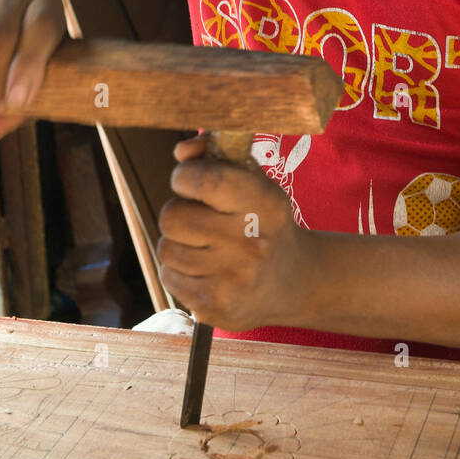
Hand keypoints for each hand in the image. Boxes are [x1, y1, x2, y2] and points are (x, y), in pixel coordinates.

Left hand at [157, 134, 308, 330]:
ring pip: (166, 248)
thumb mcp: (254, 181)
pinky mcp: (213, 307)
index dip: (184, 176)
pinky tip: (204, 270)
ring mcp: (233, 279)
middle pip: (173, 216)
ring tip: (205, 246)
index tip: (188, 180)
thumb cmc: (262, 222)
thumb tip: (182, 151)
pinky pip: (168, 276)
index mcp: (265, 204)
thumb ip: (216, 155)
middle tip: (200, 218)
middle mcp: (252, 243)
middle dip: (178, 212)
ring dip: (178, 243)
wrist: (292, 283)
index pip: (206, 180)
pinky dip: (178, 271)